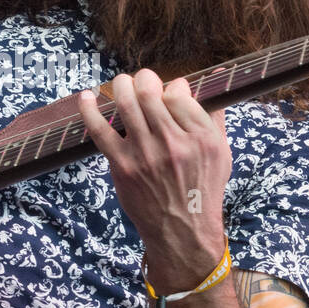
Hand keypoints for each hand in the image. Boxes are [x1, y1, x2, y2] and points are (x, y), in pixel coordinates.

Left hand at [78, 70, 230, 291]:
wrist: (182, 230)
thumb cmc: (202, 189)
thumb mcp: (222, 153)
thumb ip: (215, 115)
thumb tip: (213, 78)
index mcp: (201, 138)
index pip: (179, 93)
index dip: (172, 86)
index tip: (170, 92)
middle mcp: (173, 143)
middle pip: (150, 93)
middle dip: (144, 79)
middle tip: (143, 81)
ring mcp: (145, 154)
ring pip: (126, 104)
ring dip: (121, 86)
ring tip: (122, 83)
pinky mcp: (123, 166)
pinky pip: (100, 131)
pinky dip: (89, 111)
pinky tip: (86, 97)